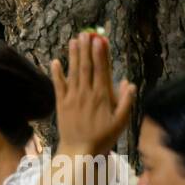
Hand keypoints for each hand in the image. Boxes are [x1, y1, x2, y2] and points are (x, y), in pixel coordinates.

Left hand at [51, 32, 135, 160]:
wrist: (79, 151)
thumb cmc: (103, 137)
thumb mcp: (121, 122)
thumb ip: (126, 101)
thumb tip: (129, 83)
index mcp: (102, 95)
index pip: (102, 69)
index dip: (100, 53)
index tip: (100, 39)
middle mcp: (86, 93)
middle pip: (86, 66)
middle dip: (86, 49)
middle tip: (86, 33)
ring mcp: (72, 98)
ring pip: (73, 72)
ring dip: (74, 55)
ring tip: (74, 40)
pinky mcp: (61, 104)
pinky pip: (58, 86)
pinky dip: (56, 73)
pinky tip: (55, 61)